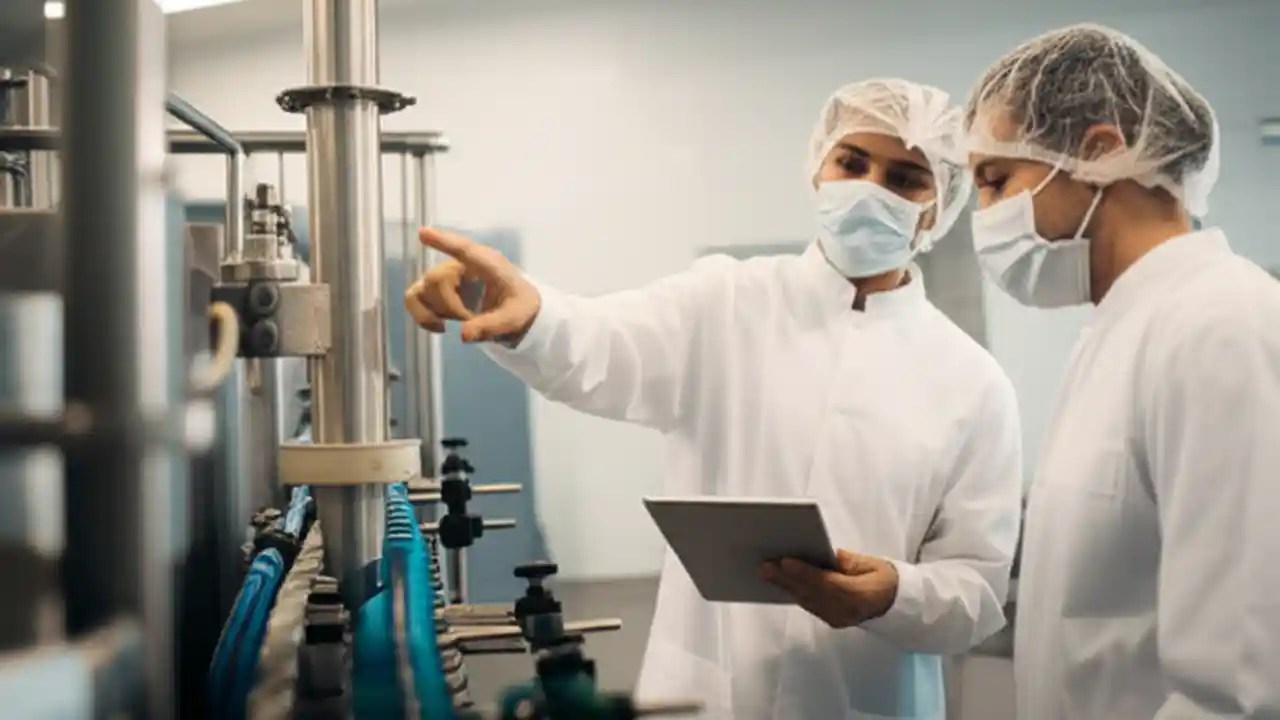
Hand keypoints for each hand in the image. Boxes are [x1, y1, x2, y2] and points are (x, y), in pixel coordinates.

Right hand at [404, 228, 540, 343]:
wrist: (514, 309)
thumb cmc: (518, 305)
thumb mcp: (514, 319)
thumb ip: (491, 326)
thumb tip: (463, 335)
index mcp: (488, 264)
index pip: (464, 250)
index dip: (443, 242)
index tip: (423, 233)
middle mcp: (461, 265)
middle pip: (436, 279)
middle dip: (450, 307)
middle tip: (469, 320)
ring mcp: (445, 277)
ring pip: (421, 291)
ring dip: (435, 312)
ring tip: (458, 322)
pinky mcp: (434, 291)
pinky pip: (414, 299)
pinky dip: (421, 315)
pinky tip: (439, 327)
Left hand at [760, 549, 898, 628]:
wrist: (898, 603)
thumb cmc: (887, 578)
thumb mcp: (873, 563)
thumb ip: (847, 560)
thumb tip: (824, 554)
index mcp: (860, 595)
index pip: (826, 583)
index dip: (804, 572)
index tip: (785, 560)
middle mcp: (847, 611)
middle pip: (811, 593)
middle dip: (786, 579)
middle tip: (765, 565)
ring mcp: (839, 618)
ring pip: (807, 601)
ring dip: (785, 586)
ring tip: (766, 572)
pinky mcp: (833, 620)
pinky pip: (810, 605)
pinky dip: (795, 593)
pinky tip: (780, 582)